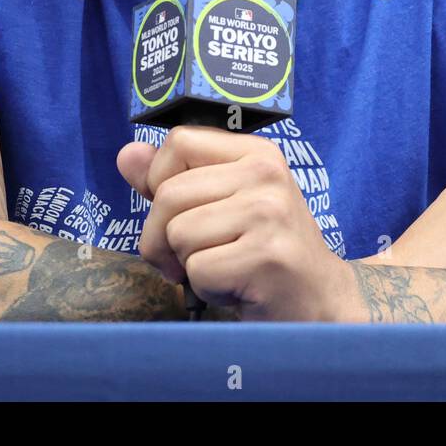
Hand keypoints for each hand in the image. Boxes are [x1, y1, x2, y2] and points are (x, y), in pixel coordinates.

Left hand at [116, 127, 353, 321]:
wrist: (320, 303)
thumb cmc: (262, 253)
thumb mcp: (222, 206)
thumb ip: (172, 180)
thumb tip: (126, 154)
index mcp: (256, 153)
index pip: (179, 142)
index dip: (159, 181)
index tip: (175, 213)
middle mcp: (266, 174)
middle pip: (169, 193)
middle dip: (161, 238)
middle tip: (185, 260)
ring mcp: (270, 213)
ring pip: (179, 233)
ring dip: (187, 265)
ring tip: (221, 270)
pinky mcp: (267, 256)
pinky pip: (198, 270)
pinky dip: (206, 289)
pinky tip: (236, 288)